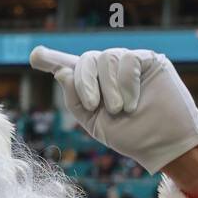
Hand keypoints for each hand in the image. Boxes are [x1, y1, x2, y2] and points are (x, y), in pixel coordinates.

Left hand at [29, 46, 197, 173]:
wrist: (163, 142)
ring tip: (120, 109)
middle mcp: (108, 72)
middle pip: (85, 59)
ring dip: (108, 86)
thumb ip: (76, 100)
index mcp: (92, 87)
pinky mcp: (149, 60)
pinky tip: (133, 102)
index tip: (35, 56)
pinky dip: (127, 82)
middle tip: (94, 105)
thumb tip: (61, 73)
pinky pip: (128, 59)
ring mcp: (128, 64)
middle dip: (84, 82)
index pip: (70, 67)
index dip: (52, 59)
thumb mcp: (95, 123)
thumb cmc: (130, 135)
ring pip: (106, 57)